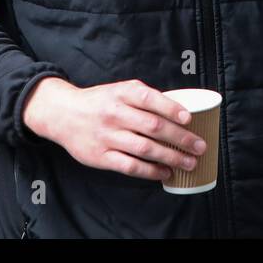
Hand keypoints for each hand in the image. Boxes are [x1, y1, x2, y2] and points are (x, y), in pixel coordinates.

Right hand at [22, 77, 207, 181]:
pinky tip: (165, 172)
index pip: (150, 99)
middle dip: (180, 138)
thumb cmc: (99, 101)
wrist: (63, 114)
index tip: (189, 118)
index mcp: (122, 93)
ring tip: (189, 162)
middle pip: (153, 127)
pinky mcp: (101, 157)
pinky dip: (151, 171)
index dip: (171, 109)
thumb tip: (178, 110)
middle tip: (199, 146)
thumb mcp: (119, 90)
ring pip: (145, 149)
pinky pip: (130, 166)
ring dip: (171, 157)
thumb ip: (144, 98)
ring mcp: (107, 136)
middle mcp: (115, 113)